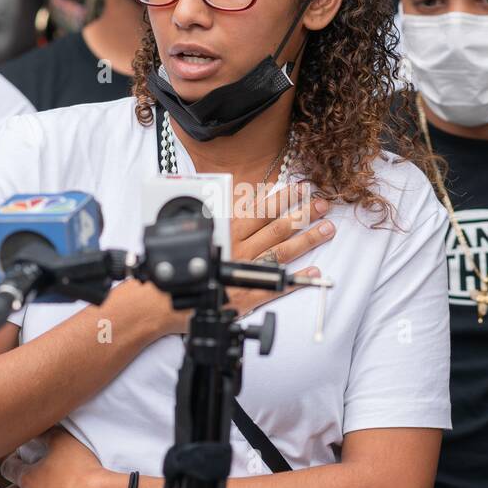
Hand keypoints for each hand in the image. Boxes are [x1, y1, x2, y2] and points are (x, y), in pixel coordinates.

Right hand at [114, 182, 337, 336]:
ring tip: (328, 228)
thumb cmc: (174, 267)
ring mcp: (244, 272)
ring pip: (281, 251)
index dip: (283, 197)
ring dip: (307, 239)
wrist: (159, 301)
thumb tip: (235, 199)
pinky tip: (315, 271)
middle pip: (276, 227)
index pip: (260, 209)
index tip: (301, 186)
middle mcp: (238, 249)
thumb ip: (217, 217)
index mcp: (226, 231)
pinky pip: (277, 286)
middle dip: (302, 213)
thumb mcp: (195, 233)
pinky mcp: (247, 297)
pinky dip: (298, 279)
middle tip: (324, 203)